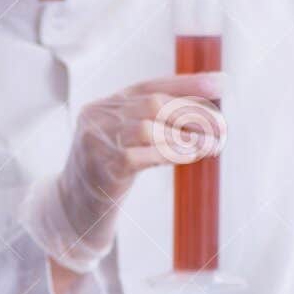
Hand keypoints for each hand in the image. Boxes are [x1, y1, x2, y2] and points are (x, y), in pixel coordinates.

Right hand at [26, 72, 226, 270]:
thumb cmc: (106, 174)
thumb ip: (151, 123)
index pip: (149, 86)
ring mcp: (96, 141)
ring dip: (186, 137)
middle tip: (221, 128)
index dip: (187, 83)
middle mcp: (97, 117)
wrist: (73, 210)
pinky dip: (171, 154)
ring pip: (149, 126)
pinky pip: (144, 155)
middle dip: (193, 114)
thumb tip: (203, 115)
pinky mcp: (102, 166)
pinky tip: (188, 157)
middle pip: (153, 103)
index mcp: (104, 105)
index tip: (220, 83)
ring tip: (210, 146)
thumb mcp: (123, 141)